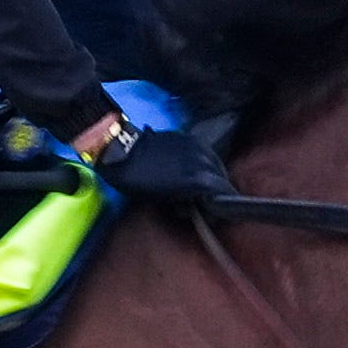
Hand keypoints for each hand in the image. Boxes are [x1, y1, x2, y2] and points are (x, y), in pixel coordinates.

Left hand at [94, 122, 236, 203]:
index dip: (225, 201)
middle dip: (219, 187)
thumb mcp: (164, 199)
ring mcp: (197, 146)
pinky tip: (193, 168)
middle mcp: (203, 160)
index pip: (225, 190)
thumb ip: (187, 201)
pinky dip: (203, 162)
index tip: (219, 210)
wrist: (122, 153)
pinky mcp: (188, 137)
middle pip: (222, 175)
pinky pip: (204, 152)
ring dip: (212, 173)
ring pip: (215, 162)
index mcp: (199, 179)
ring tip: (202, 183)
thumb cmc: (139, 182)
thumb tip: (196, 205)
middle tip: (209, 198)